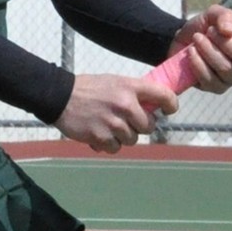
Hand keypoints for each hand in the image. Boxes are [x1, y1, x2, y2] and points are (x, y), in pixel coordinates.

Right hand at [56, 72, 177, 153]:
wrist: (60, 97)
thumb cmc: (90, 89)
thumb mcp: (114, 82)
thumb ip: (133, 93)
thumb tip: (154, 106)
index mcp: (129, 87)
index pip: (164, 95)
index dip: (171, 104)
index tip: (169, 110)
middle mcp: (125, 105)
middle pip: (149, 126)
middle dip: (140, 126)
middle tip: (127, 121)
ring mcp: (113, 123)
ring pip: (132, 139)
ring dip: (123, 136)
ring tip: (109, 126)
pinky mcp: (101, 137)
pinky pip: (116, 148)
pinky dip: (109, 144)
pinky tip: (100, 134)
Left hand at [169, 4, 231, 92]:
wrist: (180, 40)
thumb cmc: (204, 28)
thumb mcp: (213, 14)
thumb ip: (224, 16)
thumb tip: (229, 30)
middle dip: (225, 43)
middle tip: (209, 31)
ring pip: (226, 69)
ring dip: (208, 51)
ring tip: (197, 39)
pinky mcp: (216, 87)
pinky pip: (210, 80)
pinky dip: (198, 63)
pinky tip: (192, 53)